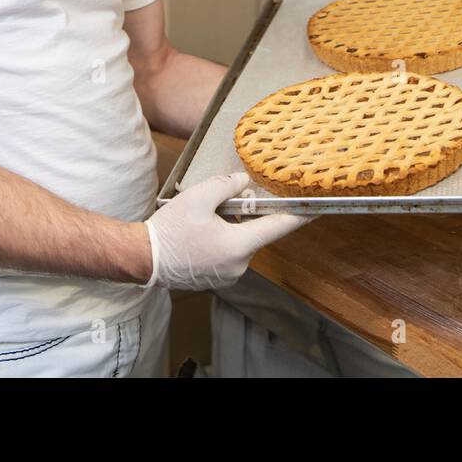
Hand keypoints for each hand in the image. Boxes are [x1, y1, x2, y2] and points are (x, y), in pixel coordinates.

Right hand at [141, 172, 314, 290]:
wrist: (143, 258)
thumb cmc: (169, 229)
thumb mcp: (198, 197)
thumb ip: (227, 186)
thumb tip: (245, 182)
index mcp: (238, 246)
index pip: (278, 227)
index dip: (300, 215)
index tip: (318, 207)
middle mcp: (239, 265)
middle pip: (257, 232)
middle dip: (248, 214)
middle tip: (226, 201)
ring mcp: (229, 275)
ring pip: (242, 242)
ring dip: (233, 227)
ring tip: (207, 218)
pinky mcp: (219, 278)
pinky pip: (231, 253)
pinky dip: (224, 239)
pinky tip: (203, 232)